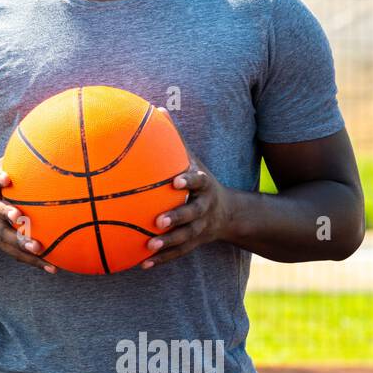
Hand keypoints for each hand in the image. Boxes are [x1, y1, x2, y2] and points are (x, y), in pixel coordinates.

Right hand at [0, 160, 57, 273]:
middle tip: (18, 216)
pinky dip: (35, 261)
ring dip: (22, 244)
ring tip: (39, 248)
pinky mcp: (0, 245)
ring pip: (6, 238)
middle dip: (6, 214)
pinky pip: (18, 255)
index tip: (6, 177)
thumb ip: (13, 158)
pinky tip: (54, 268)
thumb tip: (41, 132)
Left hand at [141, 107, 234, 269]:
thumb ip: (176, 139)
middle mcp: (205, 208)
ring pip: (185, 238)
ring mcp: (201, 228)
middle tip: (158, 220)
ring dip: (167, 243)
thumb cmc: (200, 180)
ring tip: (148, 247)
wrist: (230, 214)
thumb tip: (156, 109)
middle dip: (177, 218)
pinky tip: (141, 264)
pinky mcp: (194, 244)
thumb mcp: (194, 159)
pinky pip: (177, 254)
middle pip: (193, 214)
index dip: (189, 182)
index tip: (176, 182)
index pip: (199, 181)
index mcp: (205, 186)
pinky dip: (161, 259)